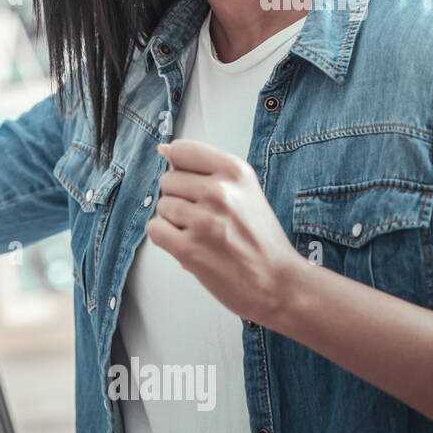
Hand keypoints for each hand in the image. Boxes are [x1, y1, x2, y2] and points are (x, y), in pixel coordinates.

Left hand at [145, 139, 300, 326]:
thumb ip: (205, 169)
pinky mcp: (189, 249)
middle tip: (206, 217)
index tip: (193, 184)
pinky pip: (155, 230)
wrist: (277, 283)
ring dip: (174, 221)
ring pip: (161, 206)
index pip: (182, 150)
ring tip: (202, 234)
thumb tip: (163, 149)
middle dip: (179, 198)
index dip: (181, 168)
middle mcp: (220, 192)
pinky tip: (190, 245)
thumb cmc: (259, 239)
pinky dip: (166, 239)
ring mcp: (204, 221)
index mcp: (236, 172)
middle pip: (168, 180)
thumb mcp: (245, 192)